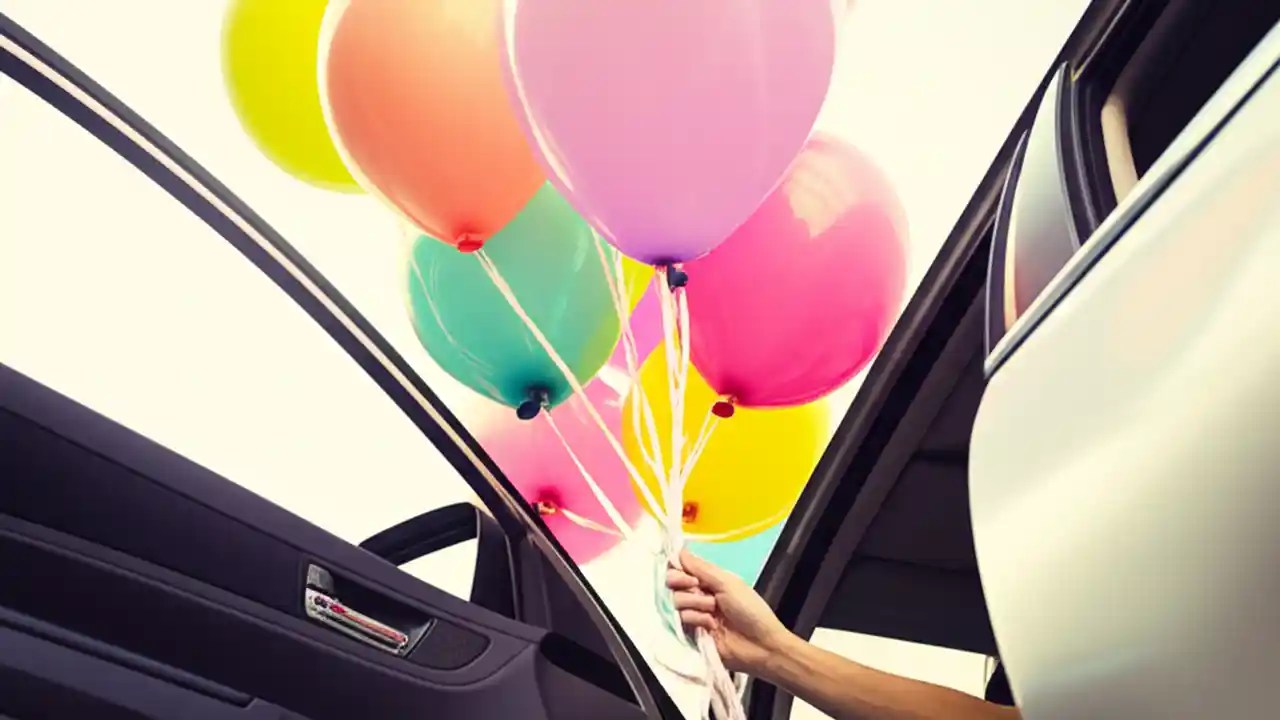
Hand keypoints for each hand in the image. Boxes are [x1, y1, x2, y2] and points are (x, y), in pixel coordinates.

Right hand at [666, 548, 793, 675]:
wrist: (759, 644)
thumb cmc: (750, 610)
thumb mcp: (727, 583)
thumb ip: (701, 568)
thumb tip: (679, 552)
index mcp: (709, 580)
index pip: (681, 568)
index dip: (678, 569)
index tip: (688, 573)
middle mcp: (698, 595)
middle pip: (672, 583)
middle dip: (683, 584)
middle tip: (697, 587)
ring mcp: (694, 614)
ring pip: (676, 601)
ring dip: (696, 603)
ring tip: (714, 611)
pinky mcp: (691, 632)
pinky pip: (680, 620)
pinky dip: (696, 619)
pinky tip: (711, 625)